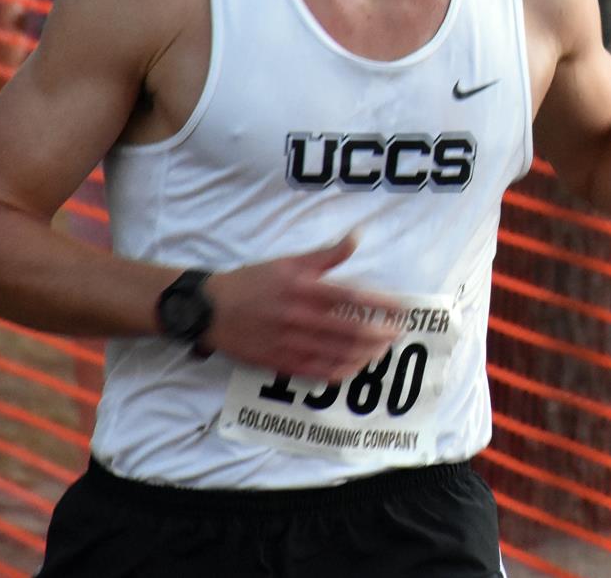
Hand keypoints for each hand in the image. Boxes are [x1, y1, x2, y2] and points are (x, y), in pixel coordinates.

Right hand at [201, 235, 402, 379]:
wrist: (209, 309)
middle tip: (396, 334)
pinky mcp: (278, 362)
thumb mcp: (288, 262)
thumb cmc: (252, 281)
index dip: (380, 305)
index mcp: (302, 289)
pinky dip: (338, 372)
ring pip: (335, 354)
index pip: (351, 298)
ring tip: (381, 351)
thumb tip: (356, 238)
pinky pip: (315, 372)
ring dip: (364, 355)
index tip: (401, 309)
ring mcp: (288, 343)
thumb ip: (326, 255)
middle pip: (348, 331)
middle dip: (378, 335)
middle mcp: (298, 318)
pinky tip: (354, 368)